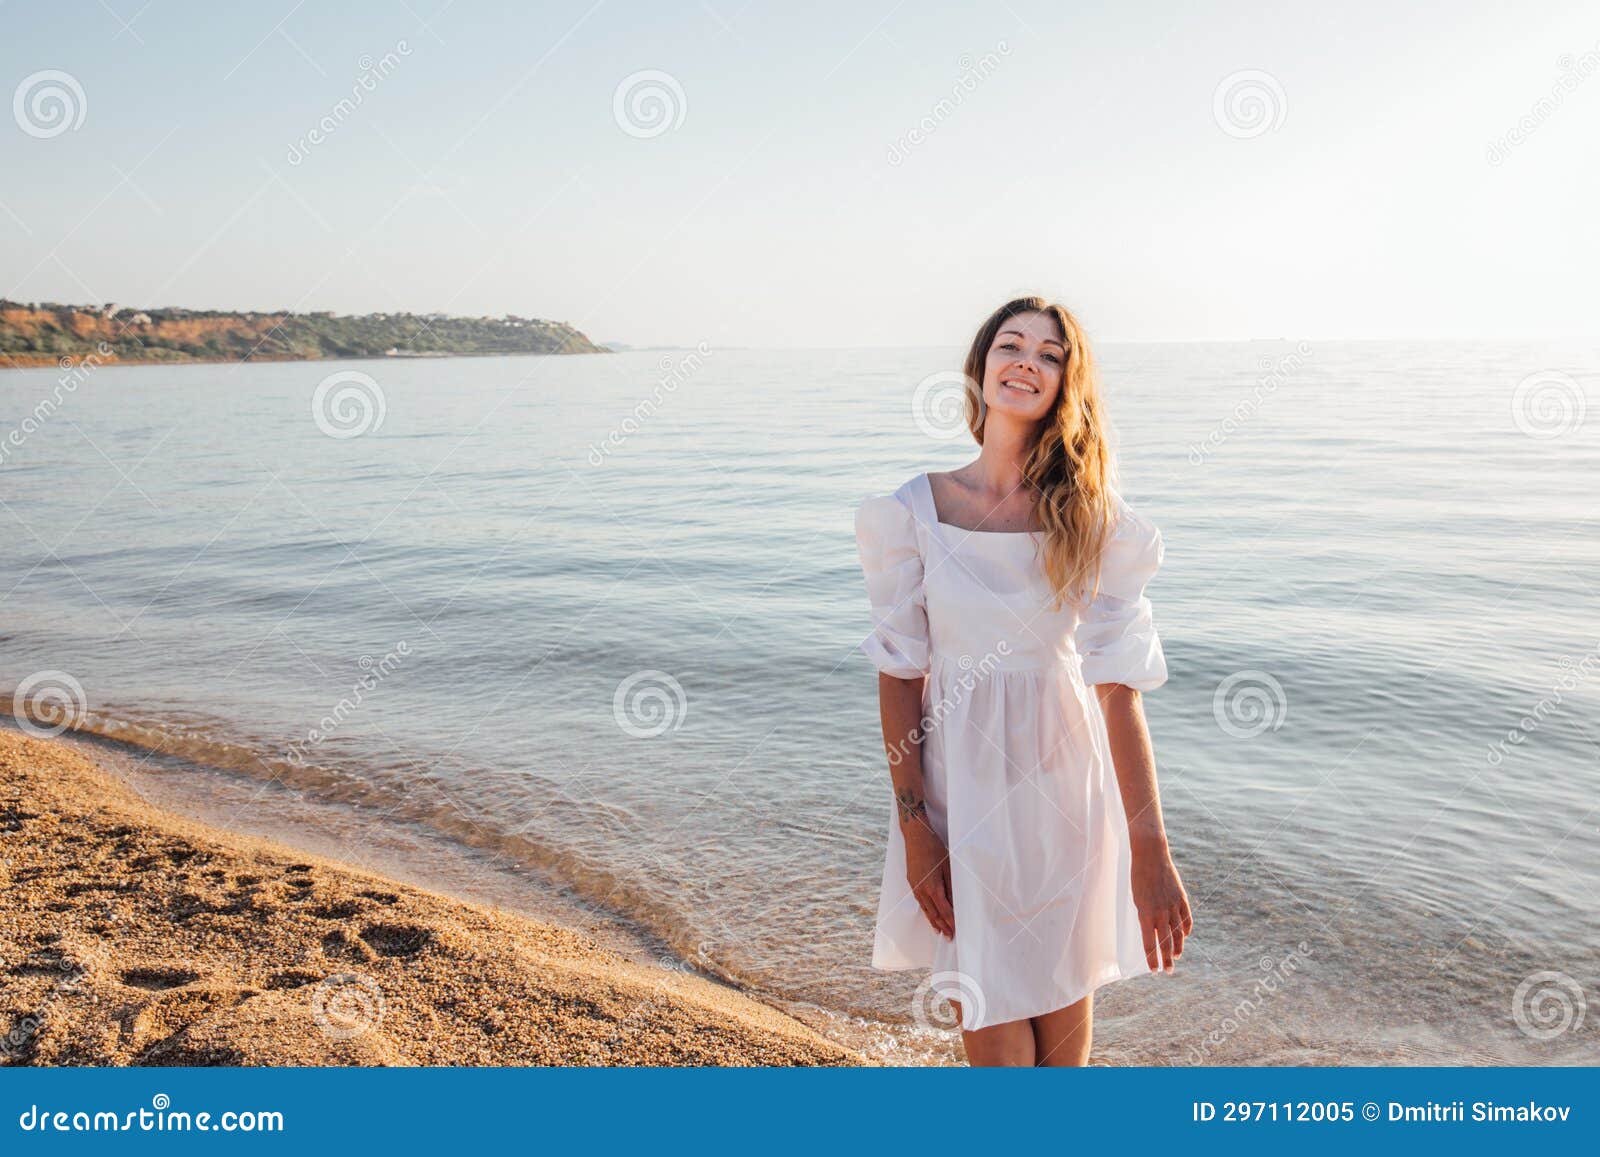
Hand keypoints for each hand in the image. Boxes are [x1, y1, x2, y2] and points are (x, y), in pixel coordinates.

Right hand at [903, 822, 954, 938]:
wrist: (916, 836)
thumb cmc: (935, 849)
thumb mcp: (948, 867)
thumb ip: (951, 887)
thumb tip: (955, 902)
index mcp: (933, 887)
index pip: (944, 910)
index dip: (951, 922)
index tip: (956, 931)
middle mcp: (922, 890)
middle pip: (934, 913)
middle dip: (943, 926)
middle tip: (950, 937)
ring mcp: (915, 887)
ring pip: (925, 909)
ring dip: (933, 921)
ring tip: (939, 930)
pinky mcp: (912, 882)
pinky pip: (920, 902)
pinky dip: (926, 911)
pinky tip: (929, 913)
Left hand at [1131, 844, 1191, 972]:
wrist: (1151, 856)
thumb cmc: (1138, 877)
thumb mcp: (1136, 899)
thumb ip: (1145, 916)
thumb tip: (1152, 931)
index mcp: (1145, 914)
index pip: (1150, 943)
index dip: (1152, 959)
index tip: (1153, 971)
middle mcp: (1161, 913)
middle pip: (1166, 943)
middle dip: (1167, 960)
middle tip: (1168, 972)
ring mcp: (1174, 906)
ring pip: (1179, 933)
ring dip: (1178, 947)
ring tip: (1176, 957)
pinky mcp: (1182, 898)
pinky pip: (1186, 919)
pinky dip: (1186, 929)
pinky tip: (1185, 936)